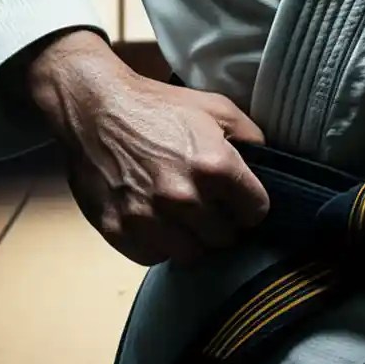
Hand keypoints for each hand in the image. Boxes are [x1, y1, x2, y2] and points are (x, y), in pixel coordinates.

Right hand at [22, 30, 270, 265]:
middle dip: (221, 223)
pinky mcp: (119, 231)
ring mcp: (148, 218)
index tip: (238, 200)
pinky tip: (157, 221)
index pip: (255, 213)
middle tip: (208, 206)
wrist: (95, 109)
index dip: (249, 205)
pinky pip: (154, 257)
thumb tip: (269, 164)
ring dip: (192, 239)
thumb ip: (251, 137)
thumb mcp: (216, 108)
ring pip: (191, 254)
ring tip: (184, 218)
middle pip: (224, 238)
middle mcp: (183, 197)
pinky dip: (159, 244)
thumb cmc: (159, 107)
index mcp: (214, 166)